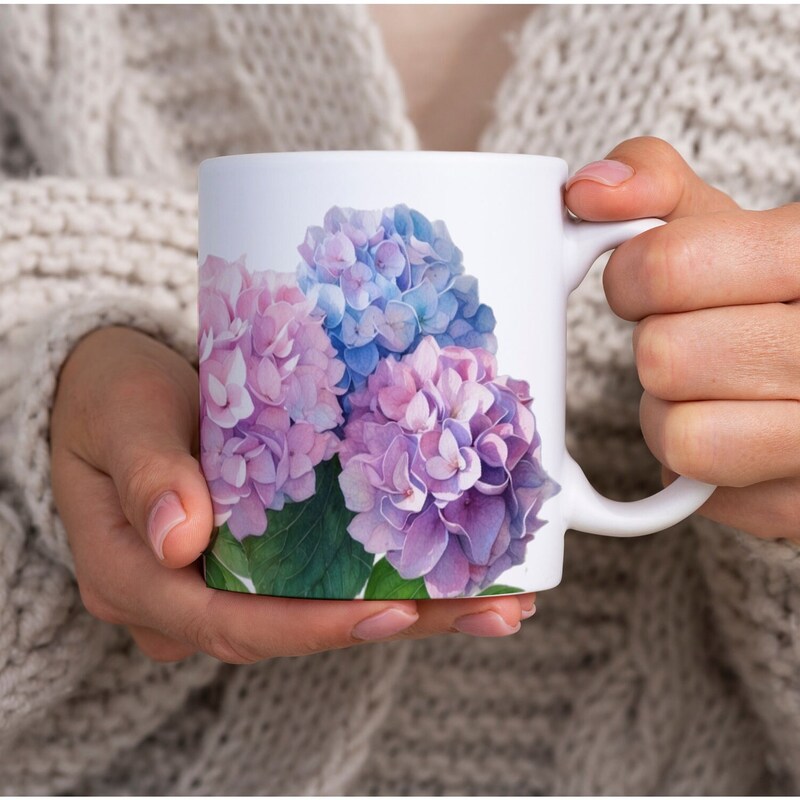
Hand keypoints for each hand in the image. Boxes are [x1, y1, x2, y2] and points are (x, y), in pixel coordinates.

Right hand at [50, 327, 532, 662]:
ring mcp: (227, 579)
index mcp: (139, 579)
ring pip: (322, 608)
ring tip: (501, 598)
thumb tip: (184, 539)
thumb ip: (146, 476)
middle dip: (397, 623)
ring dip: (415, 606)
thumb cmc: (110, 398)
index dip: (314, 626)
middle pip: (297, 627)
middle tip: (492, 611)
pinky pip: (324, 576)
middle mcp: (188, 597)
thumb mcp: (120, 420)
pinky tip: (457, 566)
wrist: (115, 392)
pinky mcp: (259, 555)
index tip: (393, 612)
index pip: (232, 623)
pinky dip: (389, 571)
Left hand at [565, 137, 799, 540]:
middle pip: (666, 357)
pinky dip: (698, 468)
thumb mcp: (721, 223)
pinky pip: (703, 493)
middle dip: (658, 349)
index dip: (631, 278)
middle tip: (690, 341)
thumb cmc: (759, 292)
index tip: (645, 283)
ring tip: (711, 392)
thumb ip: (653, 187)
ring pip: (682, 436)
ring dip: (671, 414)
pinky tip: (736, 435)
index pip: (669, 267)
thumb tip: (586, 191)